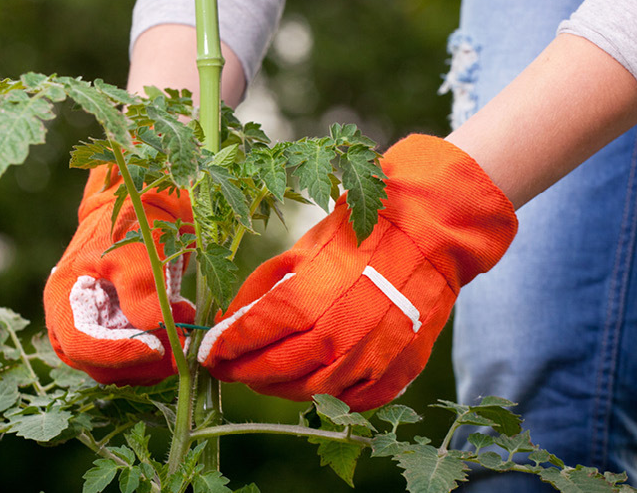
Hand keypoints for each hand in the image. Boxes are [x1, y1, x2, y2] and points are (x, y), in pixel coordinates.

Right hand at [44, 166, 195, 384]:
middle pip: (99, 366)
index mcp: (64, 298)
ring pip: (119, 370)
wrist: (144, 208)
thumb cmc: (134, 222)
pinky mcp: (117, 336)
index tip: (154, 347)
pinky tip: (180, 325)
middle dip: (141, 360)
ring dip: (154, 359)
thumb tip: (151, 330)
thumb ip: (140, 288)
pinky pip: (134, 361)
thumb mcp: (137, 249)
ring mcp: (94, 332)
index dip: (115, 352)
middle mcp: (72, 323)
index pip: (80, 344)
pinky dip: (159, 353)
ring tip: (183, 322)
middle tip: (180, 341)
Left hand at [197, 134, 516, 410]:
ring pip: (310, 391)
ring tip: (265, 376)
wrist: (428, 235)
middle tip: (229, 369)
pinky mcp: (396, 372)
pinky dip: (327, 396)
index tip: (208, 354)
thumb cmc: (359, 235)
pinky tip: (313, 382)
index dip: (225, 348)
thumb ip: (263, 288)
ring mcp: (369, 359)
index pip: (253, 335)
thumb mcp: (302, 250)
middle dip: (245, 372)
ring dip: (280, 387)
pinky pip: (352, 401)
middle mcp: (338, 335)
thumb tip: (231, 320)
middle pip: (276, 370)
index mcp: (308, 299)